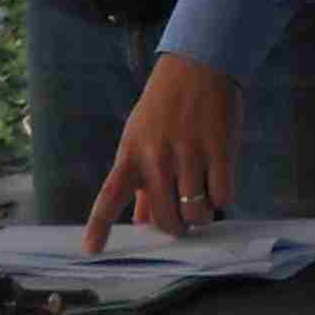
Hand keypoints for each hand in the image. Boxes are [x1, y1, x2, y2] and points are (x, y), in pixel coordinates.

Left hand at [83, 53, 241, 253]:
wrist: (198, 64)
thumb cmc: (166, 105)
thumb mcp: (141, 137)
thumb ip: (141, 181)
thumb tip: (142, 222)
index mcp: (131, 154)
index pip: (110, 196)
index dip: (99, 226)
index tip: (92, 251)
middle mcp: (156, 157)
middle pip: (165, 219)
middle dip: (176, 228)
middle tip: (183, 223)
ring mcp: (188, 153)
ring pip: (197, 213)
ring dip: (202, 215)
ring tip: (203, 201)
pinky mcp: (219, 149)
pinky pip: (222, 196)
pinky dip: (221, 197)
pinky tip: (217, 183)